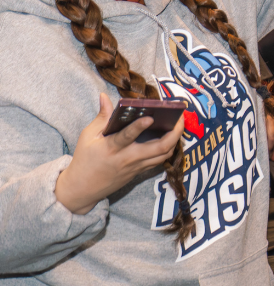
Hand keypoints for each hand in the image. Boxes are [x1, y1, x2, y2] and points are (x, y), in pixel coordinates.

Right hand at [55, 94, 185, 214]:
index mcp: (112, 147)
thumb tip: (105, 97)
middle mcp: (129, 158)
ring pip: (164, 155)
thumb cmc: (85, 159)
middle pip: (159, 148)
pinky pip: (160, 160)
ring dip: (175, 140)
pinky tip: (171, 137)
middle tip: (179, 117)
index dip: (139, 127)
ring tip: (178, 124)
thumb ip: (102, 117)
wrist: (83, 188)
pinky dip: (168, 148)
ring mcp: (137, 166)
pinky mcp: (141, 172)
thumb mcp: (88, 136)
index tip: (150, 117)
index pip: (128, 136)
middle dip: (174, 132)